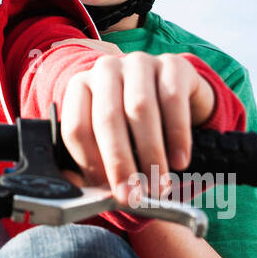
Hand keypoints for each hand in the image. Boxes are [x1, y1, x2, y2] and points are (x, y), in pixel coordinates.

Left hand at [60, 52, 214, 204]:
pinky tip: (180, 161)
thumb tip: (79, 190)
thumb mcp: (108, 140)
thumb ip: (92, 163)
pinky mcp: (172, 64)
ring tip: (159, 184)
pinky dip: (177, 135)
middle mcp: (105, 70)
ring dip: (150, 152)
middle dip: (120, 162)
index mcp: (80, 87)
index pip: (76, 127)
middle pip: (107, 118)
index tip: (109, 191)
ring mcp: (139, 63)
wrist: (173, 96)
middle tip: (134, 194)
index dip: (91, 164)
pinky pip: (173, 100)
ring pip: (139, 108)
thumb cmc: (133, 125)